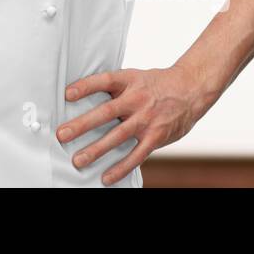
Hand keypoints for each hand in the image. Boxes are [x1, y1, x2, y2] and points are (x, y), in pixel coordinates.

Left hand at [55, 65, 206, 184]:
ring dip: (96, 150)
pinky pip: (136, 155)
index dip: (85, 86)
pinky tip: (107, 177)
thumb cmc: (156, 84)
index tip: (67, 94)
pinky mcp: (155, 136)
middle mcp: (136, 99)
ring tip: (78, 160)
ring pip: (118, 136)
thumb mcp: (135, 76)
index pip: (104, 81)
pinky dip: (121, 167)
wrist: (190, 89)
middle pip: (105, 112)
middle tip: (62, 134)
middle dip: (82, 124)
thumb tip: (83, 93)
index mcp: (129, 80)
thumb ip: (114, 87)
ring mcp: (146, 119)